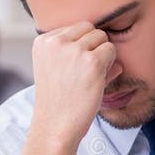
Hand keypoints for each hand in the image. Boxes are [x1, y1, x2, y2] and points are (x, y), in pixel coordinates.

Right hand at [30, 21, 118, 149]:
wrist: (55, 126)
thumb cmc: (57, 101)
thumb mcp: (54, 69)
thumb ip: (74, 50)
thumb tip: (107, 40)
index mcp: (42, 41)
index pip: (73, 28)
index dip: (79, 47)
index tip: (71, 68)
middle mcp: (56, 42)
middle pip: (88, 28)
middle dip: (92, 46)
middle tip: (84, 72)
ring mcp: (74, 51)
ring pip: (101, 37)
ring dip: (102, 55)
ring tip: (90, 76)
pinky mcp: (92, 61)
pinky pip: (111, 50)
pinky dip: (110, 65)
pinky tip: (98, 80)